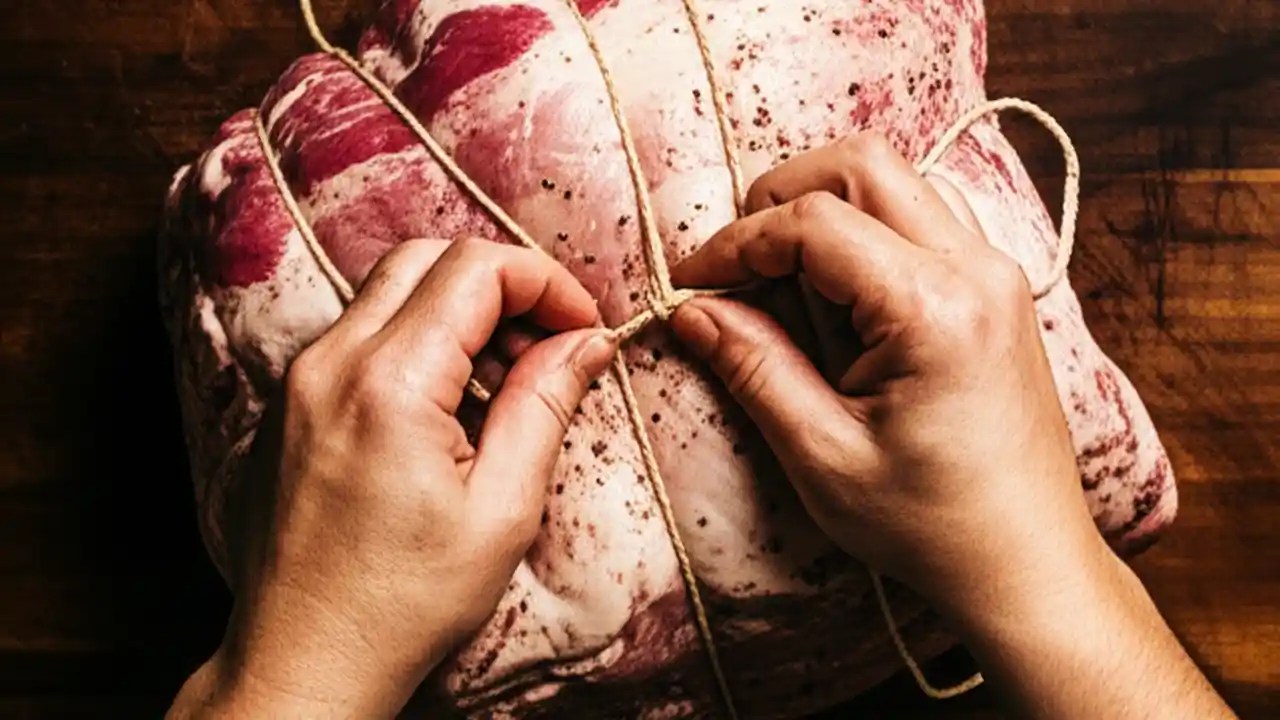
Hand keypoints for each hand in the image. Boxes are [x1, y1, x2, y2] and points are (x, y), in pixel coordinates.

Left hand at [169, 238, 616, 717]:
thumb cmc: (405, 602)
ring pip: (389, 289)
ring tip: (504, 383)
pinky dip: (417, 340)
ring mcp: (299, 379)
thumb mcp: (503, 508)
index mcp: (389, 383)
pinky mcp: (289, 402)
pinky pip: (359, 333)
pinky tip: (450, 406)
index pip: (476, 269)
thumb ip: (544, 404)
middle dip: (503, 282)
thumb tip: (588, 340)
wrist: (303, 659)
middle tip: (548, 341)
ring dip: (459, 310)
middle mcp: (331, 362)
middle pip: (427, 257)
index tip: (584, 326)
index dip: (546, 282)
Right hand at [670, 135, 1095, 616]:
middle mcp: (976, 270)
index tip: (689, 283)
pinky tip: (838, 294)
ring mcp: (996, 273)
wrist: (1026, 562)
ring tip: (784, 280)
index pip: (814, 222)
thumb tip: (692, 311)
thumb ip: (754, 367)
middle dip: (780, 198)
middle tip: (736, 265)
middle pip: (862, 164)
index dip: (735, 243)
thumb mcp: (822, 455)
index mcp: (934, 309)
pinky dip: (866, 230)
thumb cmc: (929, 525)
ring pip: (896, 179)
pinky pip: (924, 216)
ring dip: (826, 208)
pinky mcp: (997, 288)